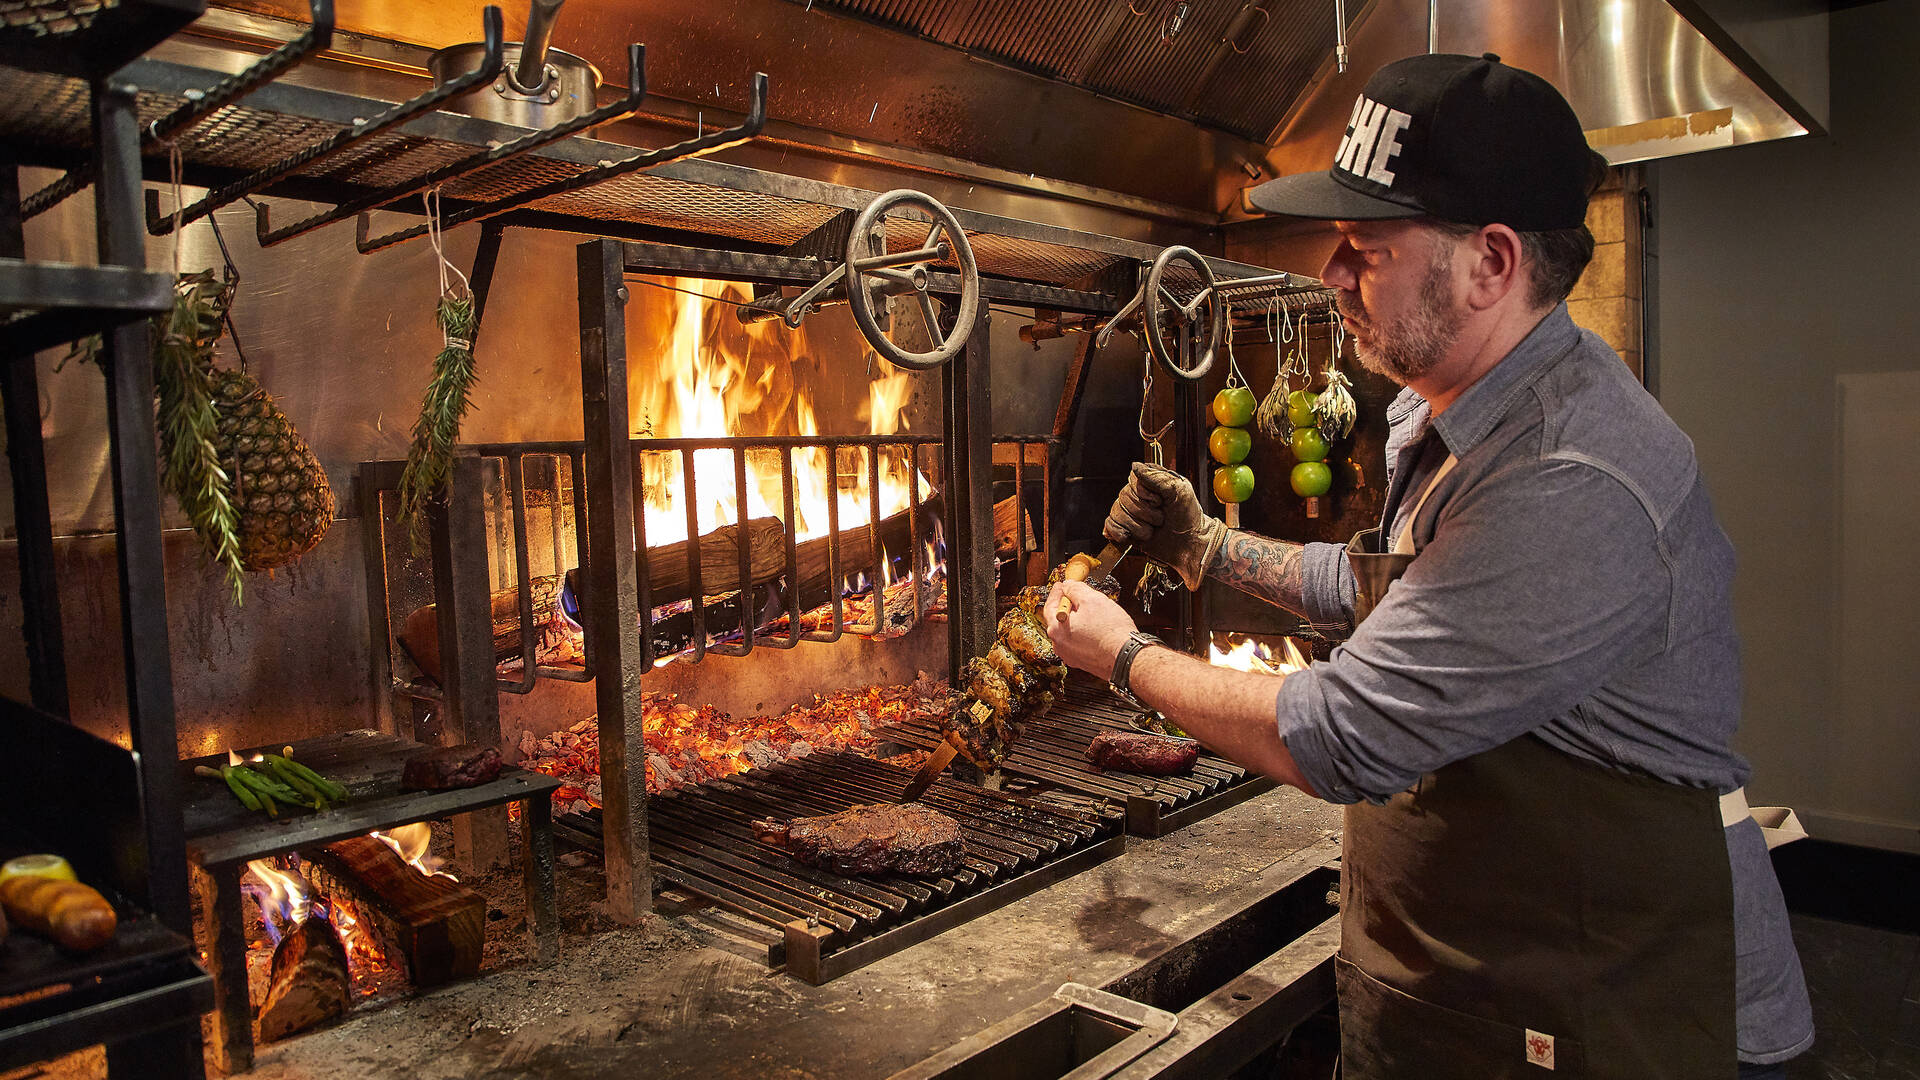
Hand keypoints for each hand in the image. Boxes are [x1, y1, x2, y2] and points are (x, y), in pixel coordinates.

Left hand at [1043, 580, 1138, 678]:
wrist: (1126, 657)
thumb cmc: (1110, 632)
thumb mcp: (1091, 599)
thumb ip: (1075, 589)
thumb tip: (1069, 586)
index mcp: (1056, 629)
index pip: (1050, 606)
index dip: (1057, 592)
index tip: (1063, 586)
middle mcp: (1060, 645)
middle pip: (1060, 619)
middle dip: (1070, 606)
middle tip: (1080, 597)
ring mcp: (1071, 655)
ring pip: (1071, 631)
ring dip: (1079, 620)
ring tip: (1095, 614)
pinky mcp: (1083, 662)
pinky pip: (1080, 642)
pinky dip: (1086, 633)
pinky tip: (1099, 628)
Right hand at [1104, 462, 1226, 590]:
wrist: (1189, 545)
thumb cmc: (1188, 517)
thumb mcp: (1178, 490)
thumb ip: (1155, 476)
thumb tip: (1135, 466)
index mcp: (1150, 481)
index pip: (1133, 479)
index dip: (1144, 493)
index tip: (1159, 502)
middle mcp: (1138, 495)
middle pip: (1123, 497)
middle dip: (1144, 513)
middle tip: (1160, 519)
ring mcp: (1130, 512)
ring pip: (1117, 512)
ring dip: (1137, 526)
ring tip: (1151, 530)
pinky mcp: (1125, 528)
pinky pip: (1109, 526)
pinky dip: (1120, 533)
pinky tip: (1131, 536)